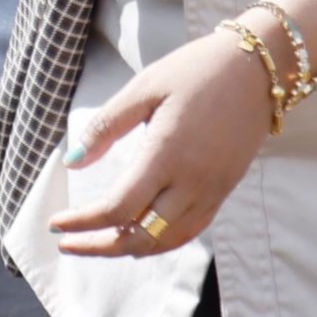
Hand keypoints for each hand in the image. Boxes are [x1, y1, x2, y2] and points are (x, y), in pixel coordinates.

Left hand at [46, 30, 273, 258]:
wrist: (260, 67)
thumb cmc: (198, 69)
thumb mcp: (145, 87)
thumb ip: (106, 128)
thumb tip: (73, 162)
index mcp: (167, 156)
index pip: (118, 209)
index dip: (83, 224)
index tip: (57, 225)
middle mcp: (192, 183)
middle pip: (141, 238)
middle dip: (99, 247)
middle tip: (69, 242)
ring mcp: (212, 191)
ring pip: (167, 241)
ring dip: (129, 249)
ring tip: (98, 242)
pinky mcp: (225, 190)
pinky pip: (191, 231)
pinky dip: (161, 242)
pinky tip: (141, 236)